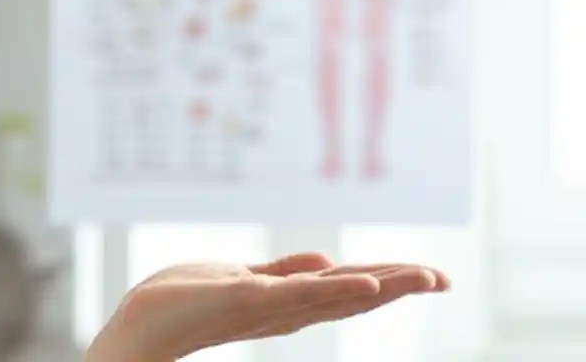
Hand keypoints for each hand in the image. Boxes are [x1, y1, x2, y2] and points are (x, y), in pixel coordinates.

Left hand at [85, 252, 448, 361]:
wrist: (140, 325)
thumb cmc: (183, 304)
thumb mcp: (240, 279)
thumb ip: (281, 272)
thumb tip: (327, 259)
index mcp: (287, 303)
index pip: (348, 290)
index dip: (390, 281)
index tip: (434, 276)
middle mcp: (286, 311)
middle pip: (353, 296)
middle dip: (399, 286)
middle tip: (445, 278)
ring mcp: (269, 307)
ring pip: (335, 295)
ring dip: (381, 285)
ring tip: (423, 277)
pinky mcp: (246, 298)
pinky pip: (296, 293)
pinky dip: (333, 290)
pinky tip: (364, 285)